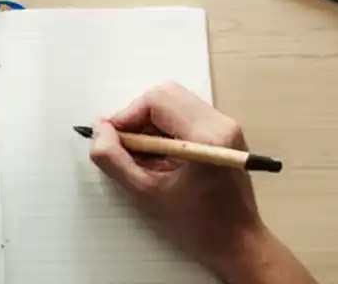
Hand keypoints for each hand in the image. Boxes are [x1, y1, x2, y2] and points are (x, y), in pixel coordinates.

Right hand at [89, 82, 265, 279]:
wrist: (239, 243)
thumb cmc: (196, 225)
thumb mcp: (145, 194)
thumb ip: (113, 159)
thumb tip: (99, 129)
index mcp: (205, 136)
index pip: (156, 101)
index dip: (126, 116)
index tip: (111, 140)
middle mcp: (220, 122)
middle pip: (165, 95)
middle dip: (137, 116)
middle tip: (125, 146)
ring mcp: (226, 126)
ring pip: (174, 103)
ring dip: (149, 123)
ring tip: (142, 155)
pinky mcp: (225, 133)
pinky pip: (185, 114)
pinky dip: (164, 129)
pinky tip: (159, 156)